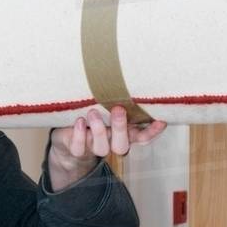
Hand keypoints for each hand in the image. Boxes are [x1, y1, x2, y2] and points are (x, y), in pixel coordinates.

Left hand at [47, 105, 166, 189]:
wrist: (66, 137)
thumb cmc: (91, 115)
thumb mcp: (105, 106)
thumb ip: (118, 99)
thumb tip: (128, 76)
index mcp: (122, 134)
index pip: (141, 138)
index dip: (152, 133)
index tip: (160, 120)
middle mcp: (111, 143)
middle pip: (122, 146)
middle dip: (121, 128)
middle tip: (118, 109)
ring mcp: (94, 148)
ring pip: (101, 148)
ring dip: (99, 130)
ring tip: (93, 112)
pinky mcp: (77, 150)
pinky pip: (79, 149)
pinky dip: (79, 135)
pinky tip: (78, 121)